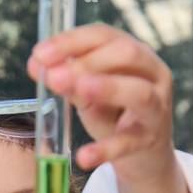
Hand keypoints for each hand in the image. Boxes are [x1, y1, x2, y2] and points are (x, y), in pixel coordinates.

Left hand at [27, 24, 189, 192]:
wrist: (143, 156)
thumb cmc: (115, 114)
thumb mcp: (89, 93)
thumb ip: (67, 79)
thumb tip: (35, 64)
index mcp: (135, 52)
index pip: (104, 35)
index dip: (71, 41)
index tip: (40, 54)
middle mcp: (153, 74)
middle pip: (126, 54)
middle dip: (87, 62)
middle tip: (54, 77)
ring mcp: (156, 108)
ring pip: (139, 93)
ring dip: (107, 88)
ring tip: (79, 91)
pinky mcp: (149, 141)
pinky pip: (127, 143)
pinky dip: (105, 150)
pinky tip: (83, 157)